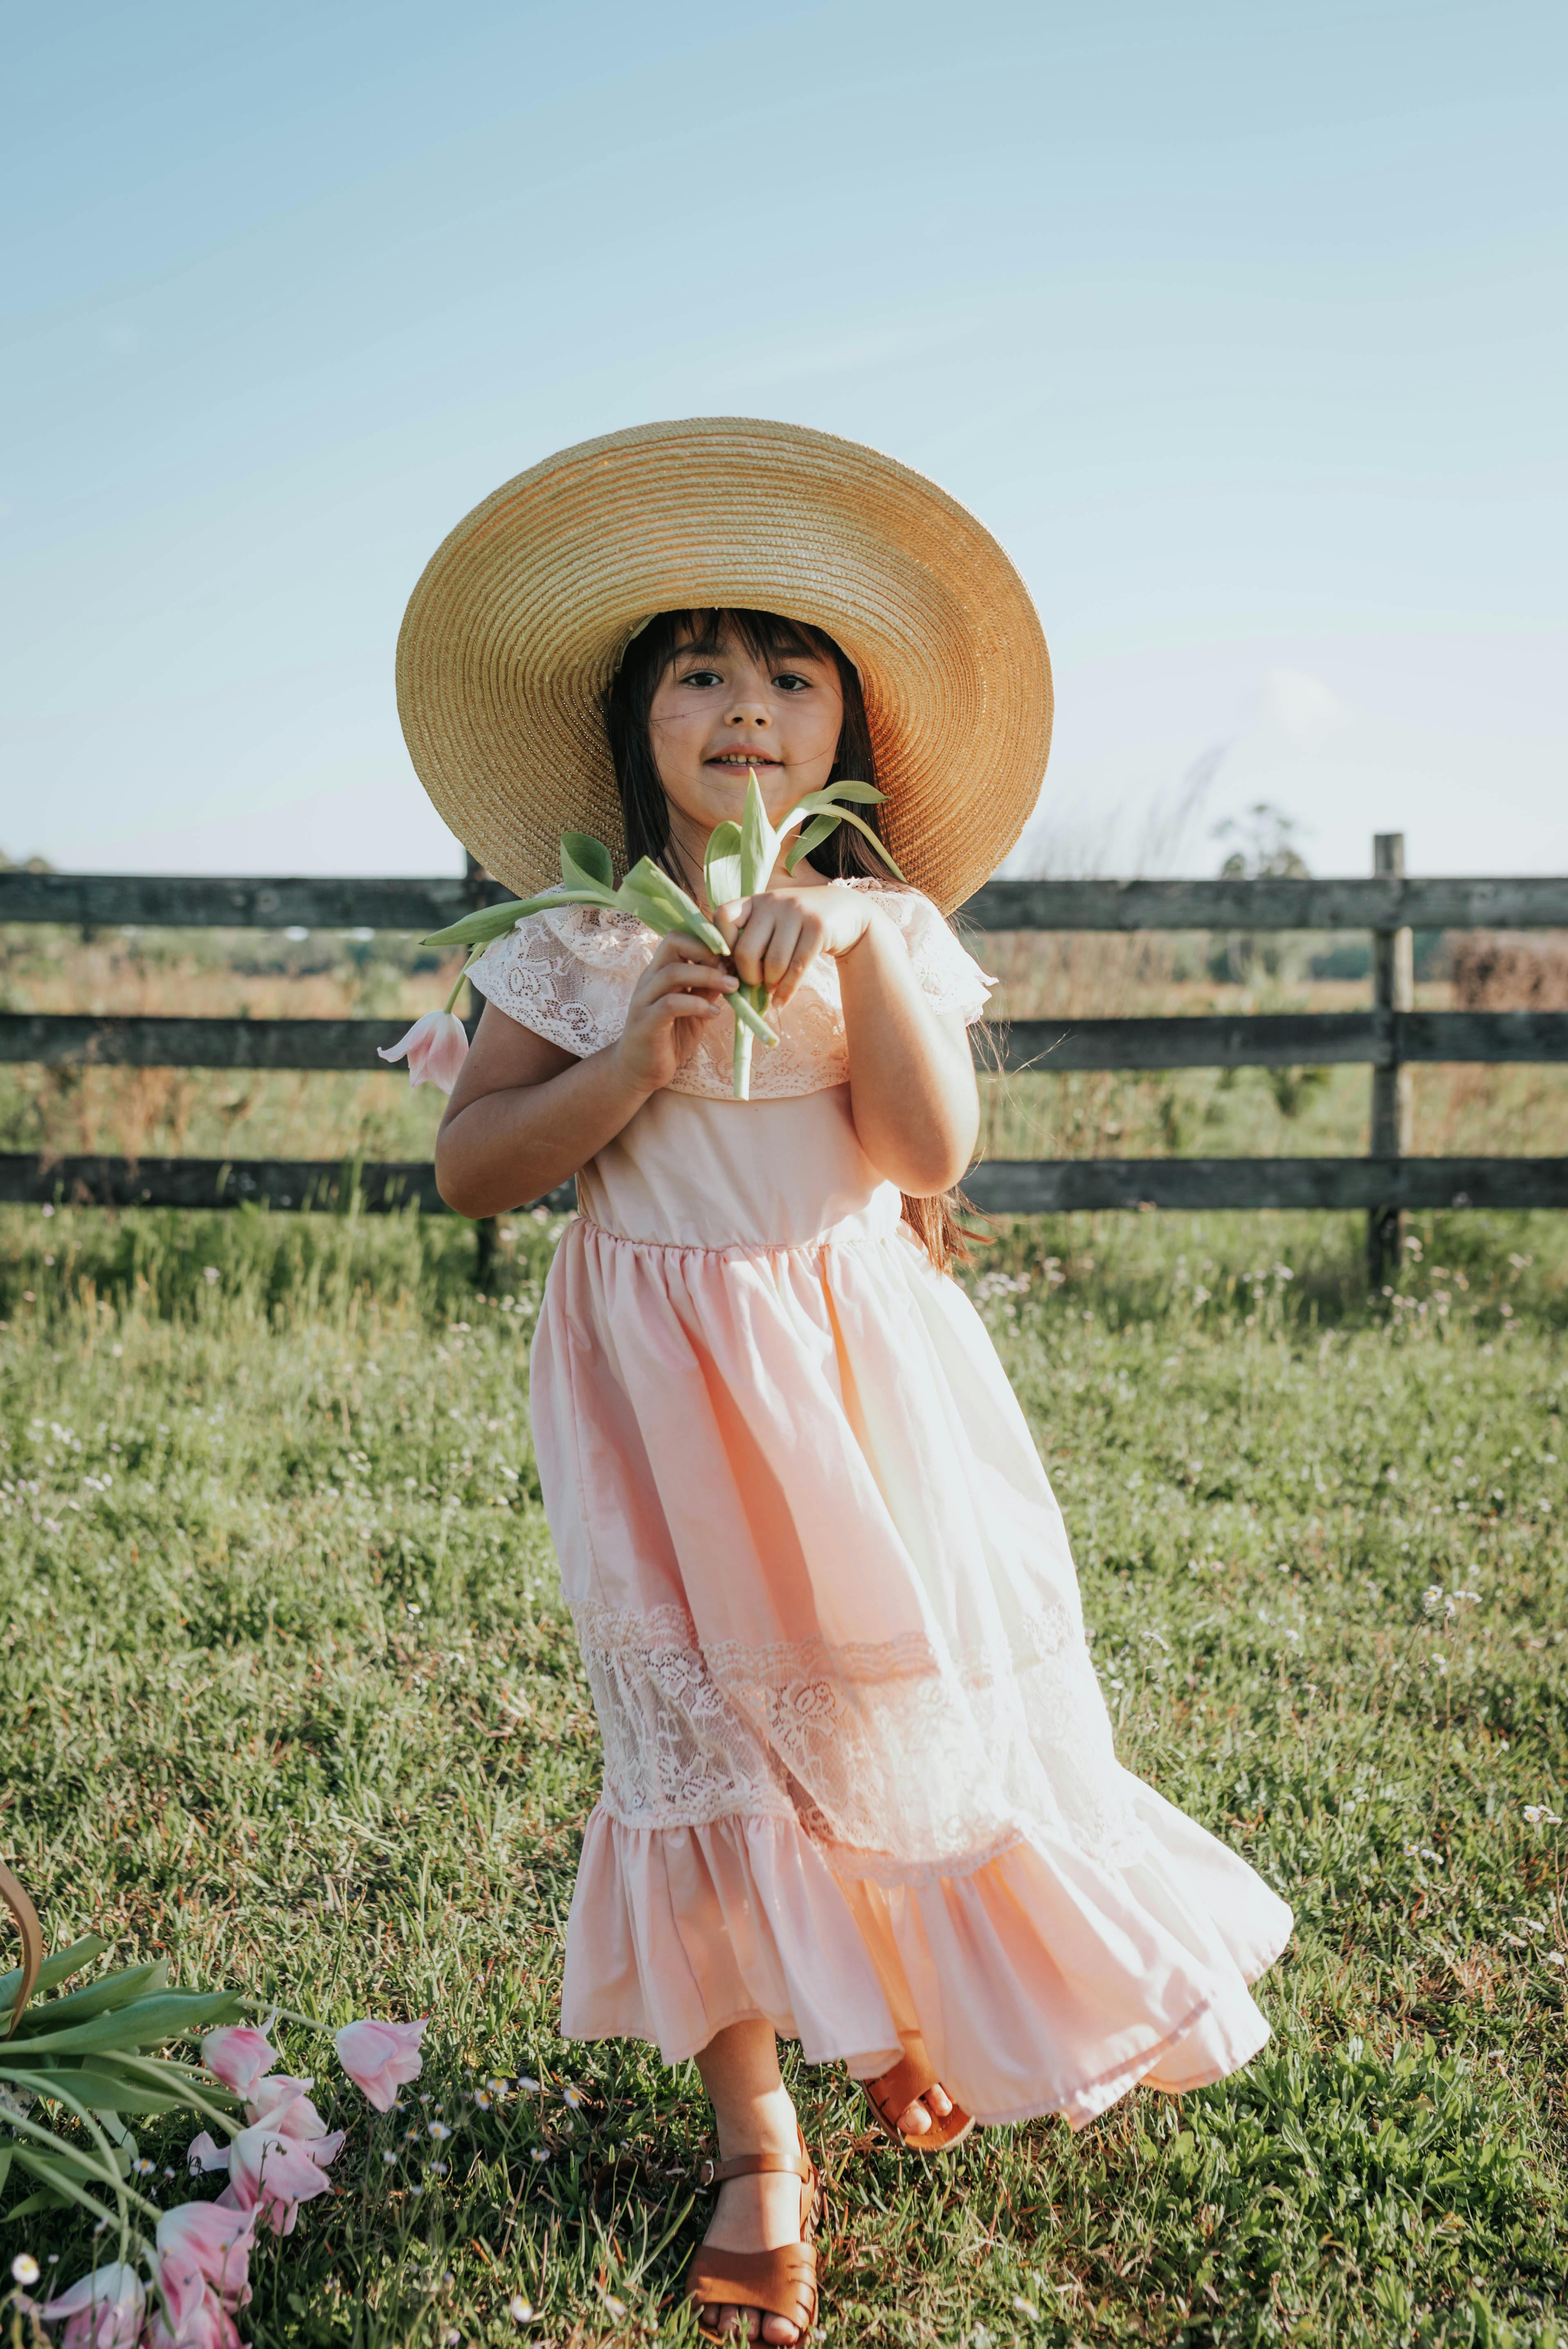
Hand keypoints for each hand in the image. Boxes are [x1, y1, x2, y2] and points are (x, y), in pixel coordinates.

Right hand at [611, 931, 737, 1094]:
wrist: (639, 1070)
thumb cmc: (669, 1037)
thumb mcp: (695, 1010)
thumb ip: (707, 990)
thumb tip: (732, 971)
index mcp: (660, 972)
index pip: (679, 938)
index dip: (707, 941)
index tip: (732, 956)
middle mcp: (650, 980)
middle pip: (673, 943)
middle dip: (707, 951)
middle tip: (731, 968)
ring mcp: (644, 999)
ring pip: (674, 973)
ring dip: (708, 977)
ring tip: (731, 988)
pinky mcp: (645, 1022)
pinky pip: (670, 1004)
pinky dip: (696, 1005)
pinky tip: (713, 1013)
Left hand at [714, 884, 872, 1009]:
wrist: (845, 911)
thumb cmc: (799, 925)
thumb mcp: (773, 923)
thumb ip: (751, 941)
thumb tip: (727, 978)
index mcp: (755, 901)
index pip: (723, 918)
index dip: (721, 946)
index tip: (729, 963)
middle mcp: (773, 902)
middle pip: (745, 951)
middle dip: (748, 977)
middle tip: (756, 983)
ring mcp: (797, 912)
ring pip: (774, 963)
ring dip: (771, 985)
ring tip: (773, 988)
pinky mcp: (818, 927)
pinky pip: (797, 968)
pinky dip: (787, 991)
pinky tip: (782, 1001)